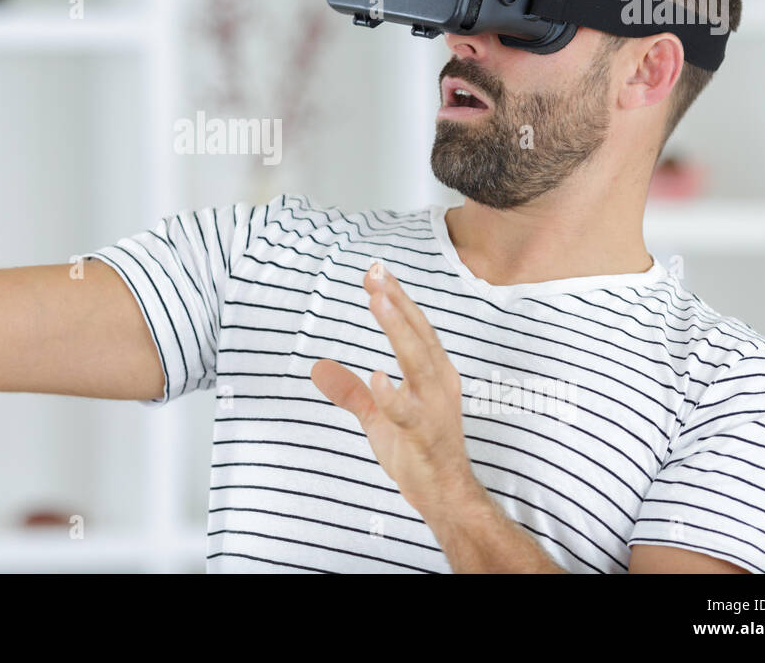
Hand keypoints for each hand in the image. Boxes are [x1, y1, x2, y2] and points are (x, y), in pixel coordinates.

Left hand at [310, 259, 483, 526]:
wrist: (445, 494)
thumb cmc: (417, 452)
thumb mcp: (378, 416)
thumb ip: (353, 391)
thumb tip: (319, 369)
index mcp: (433, 372)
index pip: (414, 326)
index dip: (397, 298)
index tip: (377, 270)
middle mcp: (438, 382)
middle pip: (418, 333)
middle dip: (397, 300)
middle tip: (376, 271)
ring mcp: (434, 407)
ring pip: (417, 361)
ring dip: (398, 329)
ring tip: (378, 300)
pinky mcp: (424, 434)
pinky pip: (408, 412)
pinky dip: (392, 394)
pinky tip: (377, 375)